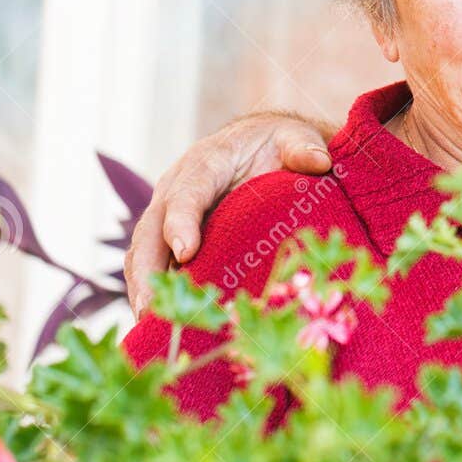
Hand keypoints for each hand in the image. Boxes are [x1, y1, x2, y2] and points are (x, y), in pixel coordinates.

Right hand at [124, 112, 331, 314]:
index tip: (187, 252)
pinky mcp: (171, 233)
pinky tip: (158, 322)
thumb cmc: (277, 142)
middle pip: (151, 229)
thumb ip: (302, 147)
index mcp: (204, 164)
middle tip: (154, 307)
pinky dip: (150, 290)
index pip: (186, 193)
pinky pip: (153, 262)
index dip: (182, 222)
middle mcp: (176, 188)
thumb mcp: (294, 137)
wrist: (259, 141)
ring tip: (151, 325)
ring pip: (143, 250)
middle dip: (149, 269)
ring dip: (143, 287)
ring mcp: (168, 212)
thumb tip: (318, 160)